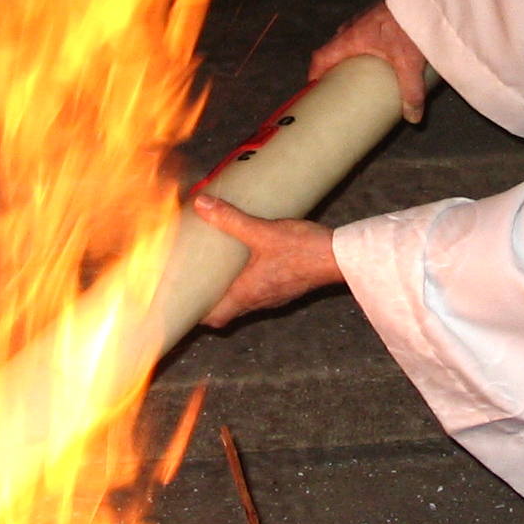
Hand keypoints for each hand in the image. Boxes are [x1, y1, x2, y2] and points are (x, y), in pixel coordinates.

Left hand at [192, 195, 341, 327]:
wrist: (340, 257)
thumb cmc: (301, 250)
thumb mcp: (262, 230)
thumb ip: (231, 218)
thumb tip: (202, 204)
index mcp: (247, 294)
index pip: (215, 319)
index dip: (197, 315)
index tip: (183, 302)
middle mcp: (260, 301)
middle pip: (228, 311)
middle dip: (211, 300)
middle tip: (197, 282)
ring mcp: (276, 296)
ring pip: (245, 301)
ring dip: (231, 290)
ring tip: (219, 270)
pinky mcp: (288, 288)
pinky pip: (262, 291)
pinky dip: (250, 282)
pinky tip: (250, 262)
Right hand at [309, 0, 430, 123]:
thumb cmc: (409, 21)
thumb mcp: (409, 62)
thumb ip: (410, 91)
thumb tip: (412, 116)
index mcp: (351, 39)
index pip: (321, 57)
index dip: (314, 74)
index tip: (314, 88)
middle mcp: (353, 27)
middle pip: (334, 48)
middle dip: (334, 66)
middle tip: (340, 83)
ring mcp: (365, 17)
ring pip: (349, 38)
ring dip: (350, 54)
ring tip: (361, 70)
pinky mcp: (379, 12)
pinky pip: (363, 31)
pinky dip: (365, 45)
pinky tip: (381, 53)